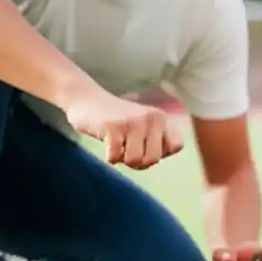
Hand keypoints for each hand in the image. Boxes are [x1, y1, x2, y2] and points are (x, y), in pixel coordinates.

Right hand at [65, 89, 183, 169]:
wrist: (85, 99)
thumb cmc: (116, 121)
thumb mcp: (142, 126)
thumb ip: (155, 142)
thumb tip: (154, 160)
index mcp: (160, 118)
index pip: (176, 146)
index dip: (160, 152)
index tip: (145, 145)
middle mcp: (151, 117)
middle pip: (154, 159)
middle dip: (139, 162)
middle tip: (127, 149)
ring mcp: (132, 122)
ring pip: (135, 160)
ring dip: (123, 159)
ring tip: (117, 144)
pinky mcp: (113, 127)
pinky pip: (115, 158)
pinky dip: (109, 157)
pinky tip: (106, 141)